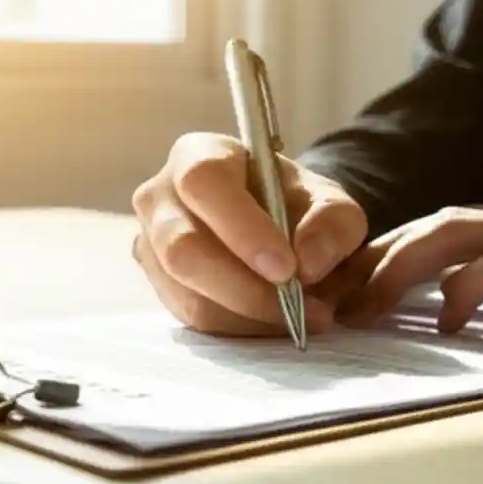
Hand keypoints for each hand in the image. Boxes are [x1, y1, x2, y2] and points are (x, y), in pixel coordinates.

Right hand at [131, 132, 367, 336]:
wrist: (272, 226)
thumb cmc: (292, 203)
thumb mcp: (329, 201)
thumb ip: (331, 223)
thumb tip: (308, 264)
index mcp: (197, 155)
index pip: (203, 184)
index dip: (241, 229)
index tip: (286, 268)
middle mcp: (160, 198)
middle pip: (183, 249)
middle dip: (244, 288)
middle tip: (298, 305)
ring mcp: (150, 245)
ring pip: (188, 294)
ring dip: (248, 315)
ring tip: (298, 316)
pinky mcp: (158, 286)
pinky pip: (193, 318)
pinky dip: (239, 328)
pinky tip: (272, 321)